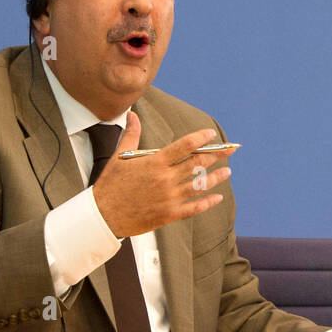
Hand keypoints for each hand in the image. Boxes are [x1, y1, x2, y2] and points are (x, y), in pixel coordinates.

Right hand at [92, 113, 236, 238]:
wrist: (102, 216)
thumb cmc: (110, 185)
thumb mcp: (119, 157)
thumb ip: (131, 134)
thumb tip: (132, 114)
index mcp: (155, 163)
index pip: (184, 146)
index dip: (201, 138)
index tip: (211, 134)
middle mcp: (165, 179)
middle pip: (197, 163)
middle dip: (215, 155)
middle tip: (228, 150)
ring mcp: (169, 198)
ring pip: (199, 185)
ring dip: (216, 177)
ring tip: (227, 171)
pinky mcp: (169, 214)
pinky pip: (193, 208)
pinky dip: (207, 203)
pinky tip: (217, 197)